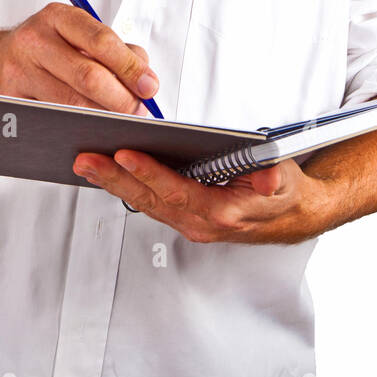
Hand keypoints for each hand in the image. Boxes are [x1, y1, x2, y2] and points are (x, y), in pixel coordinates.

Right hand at [0, 3, 158, 115]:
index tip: (149, 86)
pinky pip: (50, 120)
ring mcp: (18, 71)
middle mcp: (35, 40)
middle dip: (120, 99)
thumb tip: (145, 77)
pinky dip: (76, 128)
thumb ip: (115, 50)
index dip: (129, 66)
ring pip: (70, 103)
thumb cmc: (44, 49)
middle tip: (138, 112)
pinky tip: (91, 130)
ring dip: (102, 117)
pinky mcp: (8, 101)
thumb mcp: (76, 34)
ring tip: (121, 123)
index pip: (101, 40)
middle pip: (87, 76)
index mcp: (58, 17)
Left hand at [72, 148, 340, 243]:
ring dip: (113, 184)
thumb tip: (266, 177)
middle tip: (85, 159)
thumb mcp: (284, 178)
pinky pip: (150, 204)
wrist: (291, 215)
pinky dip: (126, 188)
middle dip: (115, 179)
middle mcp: (200, 222)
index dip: (149, 173)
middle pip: (150, 200)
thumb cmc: (282, 190)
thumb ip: (272, 177)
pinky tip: (107, 172)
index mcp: (221, 211)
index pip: (177, 191)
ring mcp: (190, 223)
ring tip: (86, 162)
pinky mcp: (184, 217)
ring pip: (145, 204)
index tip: (125, 153)